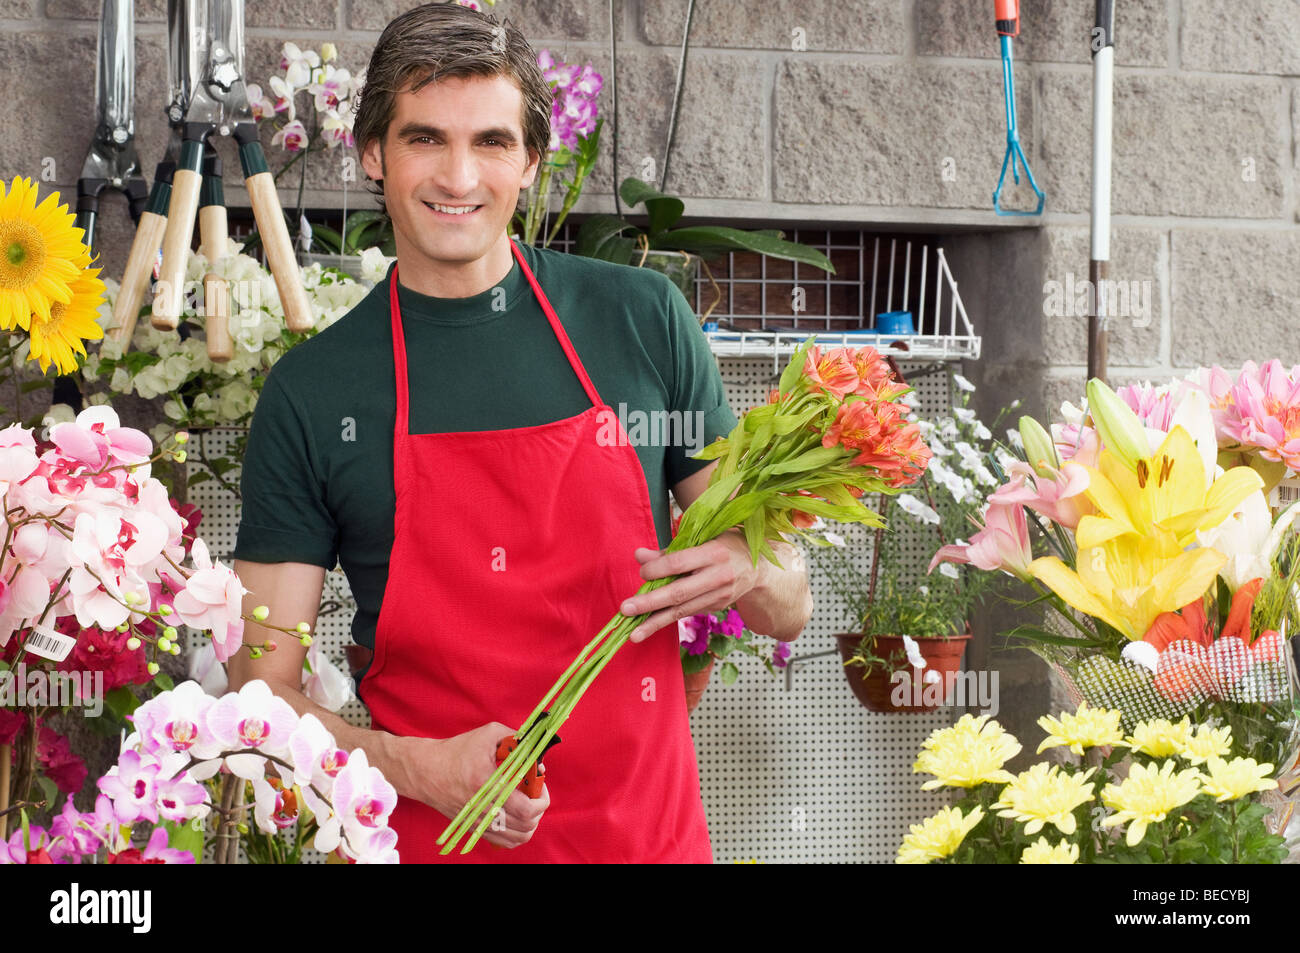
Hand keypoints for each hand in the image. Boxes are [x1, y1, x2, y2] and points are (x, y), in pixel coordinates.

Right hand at [404, 723, 549, 848]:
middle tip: (535, 791)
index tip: (540, 784)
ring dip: (530, 821)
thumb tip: (537, 757)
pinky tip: (516, 815)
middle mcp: (483, 809)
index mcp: (487, 785)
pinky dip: (517, 832)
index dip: (541, 799)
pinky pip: (505, 842)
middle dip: (539, 808)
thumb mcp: (489, 734)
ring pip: (518, 838)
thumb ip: (517, 739)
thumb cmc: (457, 751)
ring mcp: (478, 822)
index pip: (526, 809)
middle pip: (526, 826)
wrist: (426, 771)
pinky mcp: (474, 829)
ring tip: (527, 803)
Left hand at [621, 529, 759, 643]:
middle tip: (626, 609)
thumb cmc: (724, 544)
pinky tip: (648, 627)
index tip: (642, 573)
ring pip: (682, 610)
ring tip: (633, 633)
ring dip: (655, 622)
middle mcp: (718, 577)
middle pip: (679, 592)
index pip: (680, 563)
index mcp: (714, 553)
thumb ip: (670, 550)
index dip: (657, 569)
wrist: (758, 566)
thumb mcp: (703, 538)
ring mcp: (719, 596)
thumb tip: (639, 556)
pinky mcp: (716, 607)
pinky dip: (666, 620)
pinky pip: (687, 613)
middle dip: (650, 603)